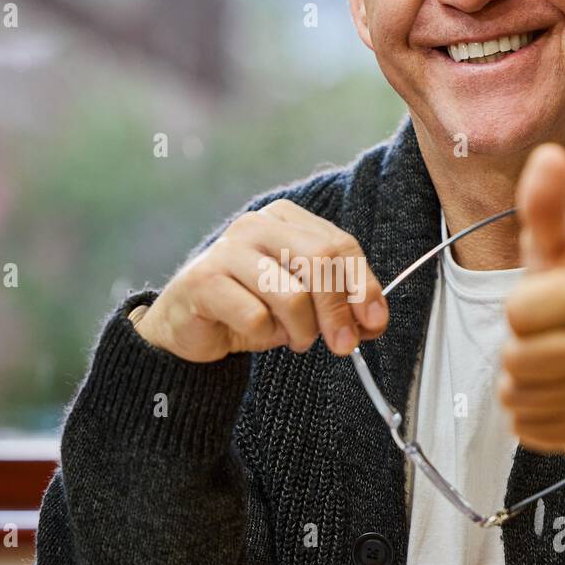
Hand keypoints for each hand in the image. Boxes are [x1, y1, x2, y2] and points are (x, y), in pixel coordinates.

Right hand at [133, 199, 388, 362]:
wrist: (189, 324)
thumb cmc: (251, 308)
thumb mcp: (303, 303)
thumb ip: (338, 303)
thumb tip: (374, 321)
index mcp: (285, 219)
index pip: (340, 245)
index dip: (364, 287)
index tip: (374, 323)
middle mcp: (256, 225)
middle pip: (320, 261)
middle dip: (338, 311)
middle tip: (344, 346)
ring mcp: (227, 249)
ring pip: (291, 294)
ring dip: (302, 330)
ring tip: (295, 340)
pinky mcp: (204, 281)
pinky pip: (255, 317)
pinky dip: (263, 335)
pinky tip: (254, 333)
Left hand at [498, 143, 564, 456]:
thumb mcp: (562, 250)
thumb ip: (546, 207)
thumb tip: (548, 153)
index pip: (519, 311)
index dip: (520, 308)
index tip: (546, 303)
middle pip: (516, 359)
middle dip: (517, 348)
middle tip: (545, 338)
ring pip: (516, 397)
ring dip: (519, 382)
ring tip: (550, 363)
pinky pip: (525, 429)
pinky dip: (530, 414)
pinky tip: (557, 394)